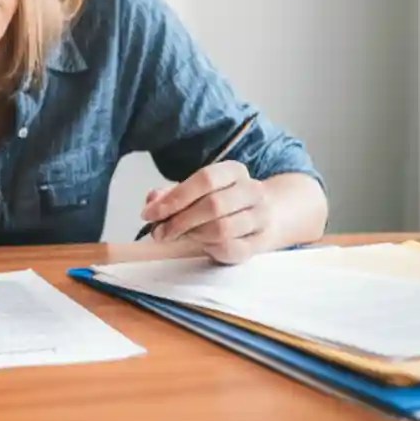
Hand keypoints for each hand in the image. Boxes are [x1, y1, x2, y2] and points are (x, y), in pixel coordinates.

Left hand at [139, 161, 277, 263]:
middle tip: (159, 232)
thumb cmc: (223, 202)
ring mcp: (260, 217)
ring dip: (193, 235)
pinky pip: (231, 249)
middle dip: (179, 221)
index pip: (205, 179)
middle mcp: (252, 191)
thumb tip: (153, 202)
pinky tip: (201, 245)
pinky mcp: (260, 243)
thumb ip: (172, 194)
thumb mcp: (197, 191)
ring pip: (222, 229)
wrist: (268, 215)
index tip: (151, 213)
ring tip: (179, 236)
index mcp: (234, 171)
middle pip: (213, 205)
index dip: (175, 198)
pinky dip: (210, 248)